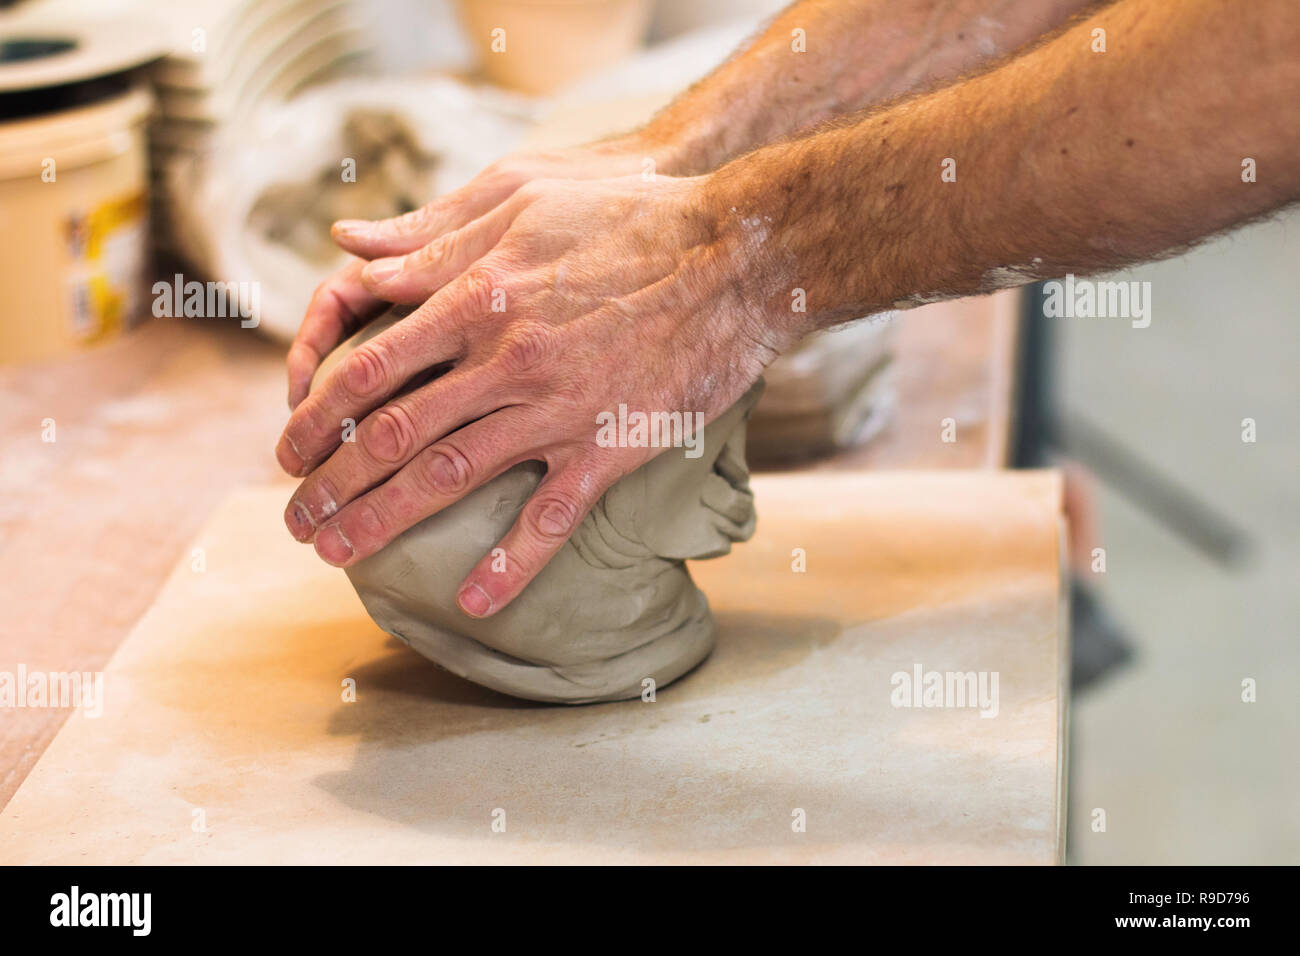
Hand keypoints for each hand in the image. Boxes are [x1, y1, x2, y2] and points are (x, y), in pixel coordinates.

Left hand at [277, 171, 792, 617]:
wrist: (735, 253)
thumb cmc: (630, 213)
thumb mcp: (524, 193)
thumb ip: (433, 230)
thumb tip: (350, 241)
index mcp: (477, 297)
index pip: (370, 368)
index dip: (317, 416)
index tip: (288, 450)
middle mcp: (505, 359)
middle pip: (394, 434)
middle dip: (332, 484)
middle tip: (294, 522)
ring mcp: (558, 408)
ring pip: (451, 476)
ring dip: (383, 521)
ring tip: (336, 556)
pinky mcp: (611, 445)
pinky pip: (552, 516)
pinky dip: (511, 563)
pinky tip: (474, 602)